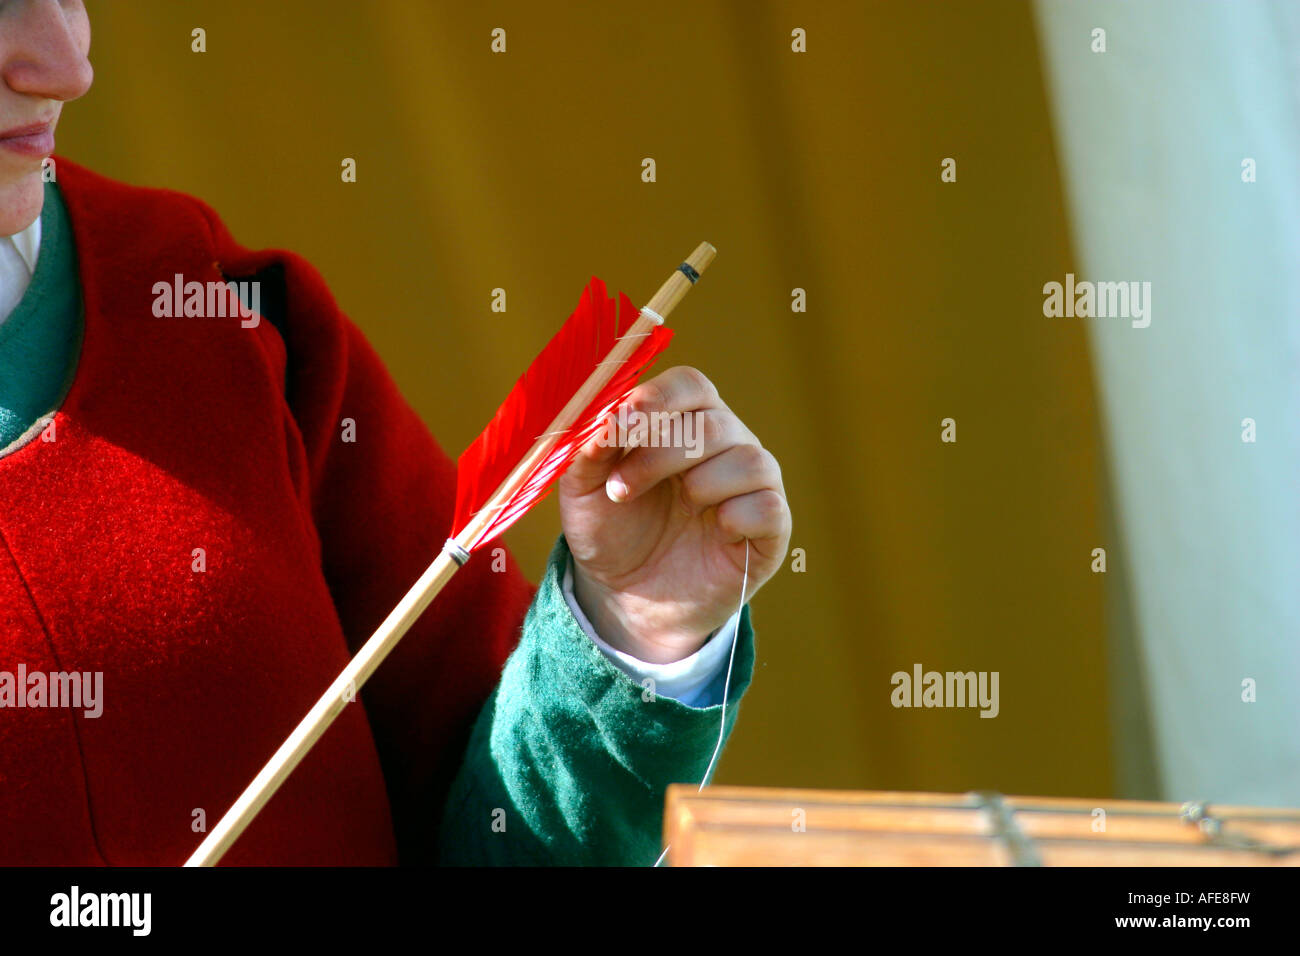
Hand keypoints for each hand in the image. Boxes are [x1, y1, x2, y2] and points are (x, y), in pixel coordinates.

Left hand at [558, 366, 790, 664]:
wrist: (628, 598)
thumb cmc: (613, 532)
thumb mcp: (585, 491)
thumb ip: (588, 451)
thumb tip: (604, 418)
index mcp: (684, 422)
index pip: (689, 386)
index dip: (660, 397)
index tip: (624, 419)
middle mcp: (726, 444)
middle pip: (712, 423)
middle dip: (660, 454)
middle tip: (621, 488)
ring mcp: (752, 484)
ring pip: (748, 459)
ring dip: (700, 484)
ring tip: (676, 511)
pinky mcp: (770, 528)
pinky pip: (768, 506)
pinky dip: (737, 515)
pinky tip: (714, 530)